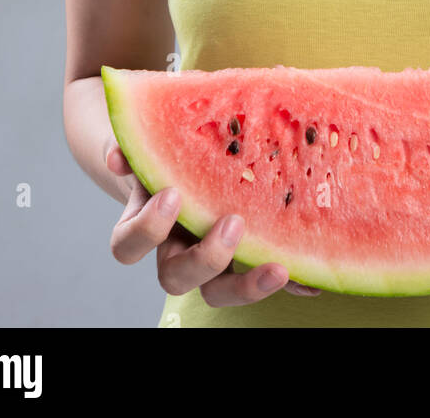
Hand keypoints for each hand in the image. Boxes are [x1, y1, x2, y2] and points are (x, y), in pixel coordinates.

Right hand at [105, 139, 320, 305]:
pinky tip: (313, 282)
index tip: (173, 195)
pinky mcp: (246, 260)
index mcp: (147, 222)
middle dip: (205, 258)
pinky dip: (290, 285)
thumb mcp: (154, 137)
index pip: (128, 245)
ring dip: (246, 284)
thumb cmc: (168, 145)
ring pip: (217, 293)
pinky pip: (263, 280)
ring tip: (279, 266)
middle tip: (233, 223)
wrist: (185, 152)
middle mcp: (175, 249)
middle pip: (176, 278)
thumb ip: (135, 141)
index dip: (147, 228)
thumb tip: (117, 155)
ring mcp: (211, 260)